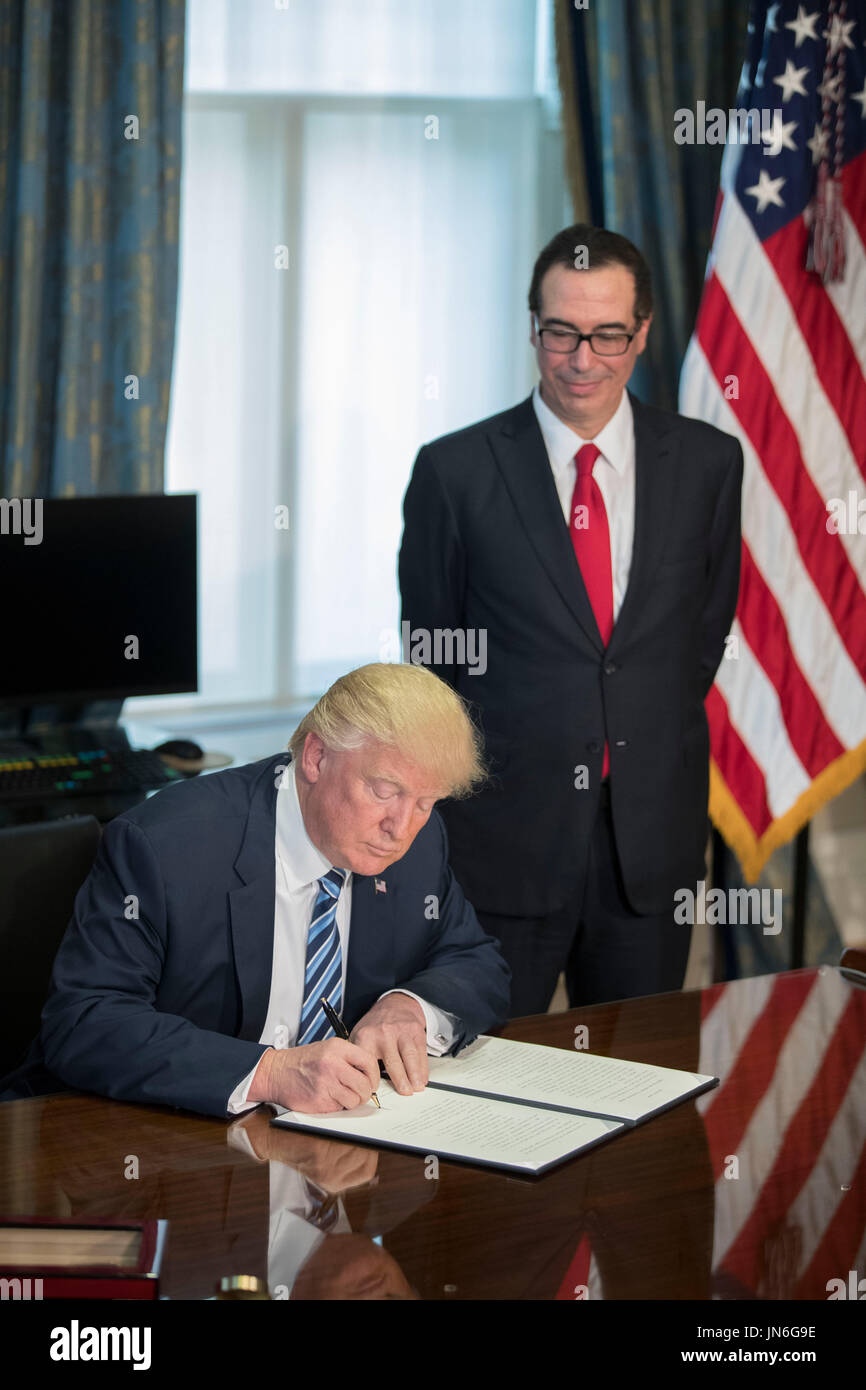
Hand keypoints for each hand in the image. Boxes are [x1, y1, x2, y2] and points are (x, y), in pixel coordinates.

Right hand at [247, 1039, 379, 1112]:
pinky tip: (327, 1097)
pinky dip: (337, 1106)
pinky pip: (340, 1108)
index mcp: (337, 1047)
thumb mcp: (328, 1049)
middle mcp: (333, 1063)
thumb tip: (370, 1076)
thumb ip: (349, 1059)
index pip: (369, 1062)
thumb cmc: (303, 1062)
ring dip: (351, 1101)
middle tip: (358, 1092)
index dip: (374, 1075)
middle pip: (365, 1085)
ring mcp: (326, 1083)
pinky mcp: (319, 1100)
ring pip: (355, 1100)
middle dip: (365, 1092)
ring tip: (340, 1094)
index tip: (371, 1081)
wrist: (276, 1072)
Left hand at [350, 993, 428, 1095]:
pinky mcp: (416, 1031)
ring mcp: (401, 1031)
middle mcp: (384, 1033)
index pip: (369, 1063)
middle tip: (405, 1093)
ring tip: (417, 1087)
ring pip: (409, 1056)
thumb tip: (363, 1083)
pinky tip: (423, 1077)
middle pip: (393, 1061)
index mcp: (366, 1037)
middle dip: (400, 1079)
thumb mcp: (359, 1037)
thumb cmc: (375, 1027)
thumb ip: (360, 1058)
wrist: (393, 1004)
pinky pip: (420, 1051)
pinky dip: (423, 1066)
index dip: (373, 1080)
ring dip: (415, 1074)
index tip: (376, 1092)